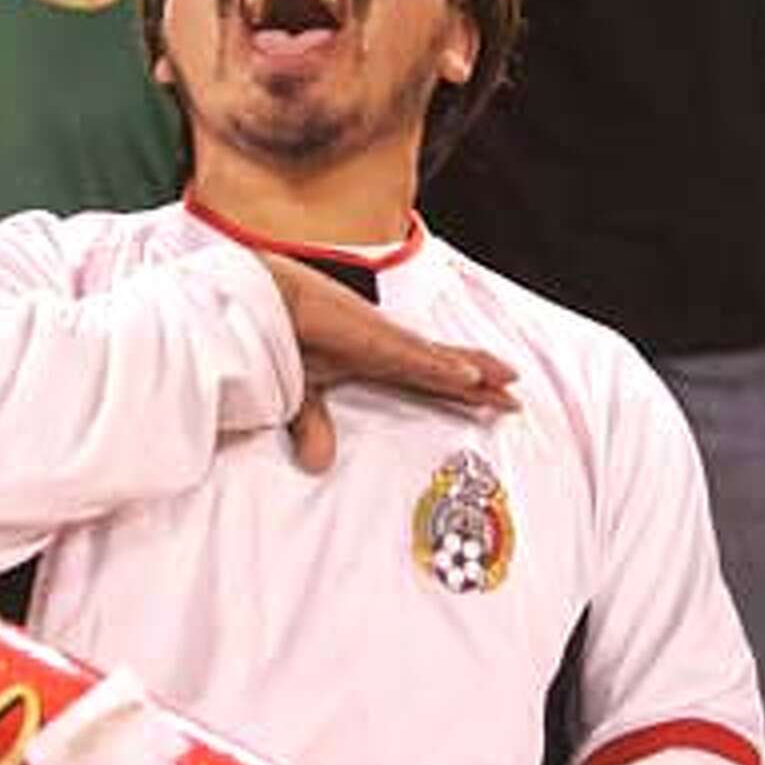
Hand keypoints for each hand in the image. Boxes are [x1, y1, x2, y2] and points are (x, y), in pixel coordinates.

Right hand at [258, 251, 518, 472]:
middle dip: (477, 381)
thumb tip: (320, 464)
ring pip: (434, 359)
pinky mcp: (367, 337)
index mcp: (367, 356)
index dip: (453, 387)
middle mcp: (380, 345)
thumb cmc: (274, 334)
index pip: (421, 376)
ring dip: (471, 370)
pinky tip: (471, 375)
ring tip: (508, 382)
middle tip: (514, 397)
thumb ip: (313, 424)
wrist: (250, 300)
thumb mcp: (297, 392)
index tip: (487, 399)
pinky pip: (411, 356)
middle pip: (438, 366)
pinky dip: (442, 366)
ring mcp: (376, 338)